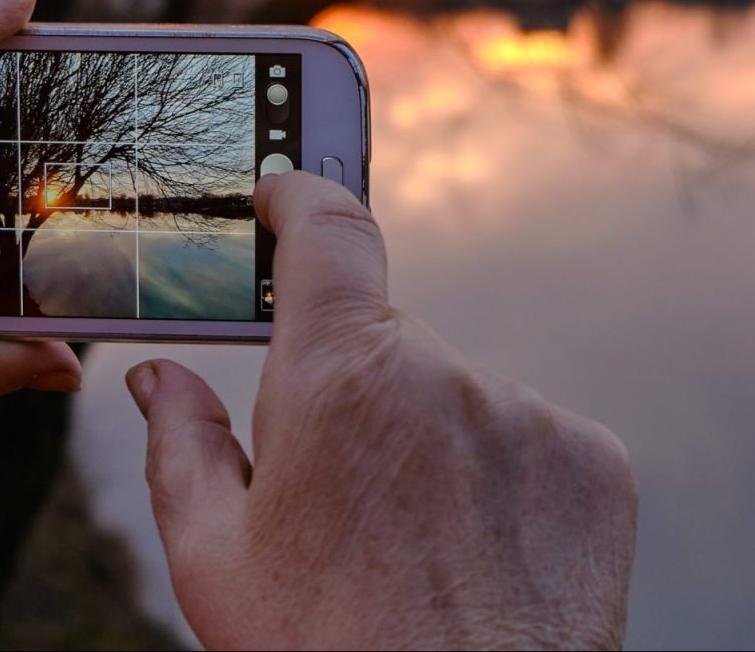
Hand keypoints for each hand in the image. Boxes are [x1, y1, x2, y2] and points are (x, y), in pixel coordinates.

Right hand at [127, 172, 636, 649]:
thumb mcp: (215, 563)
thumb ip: (180, 447)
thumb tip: (158, 380)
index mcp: (335, 378)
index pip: (326, 233)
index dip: (300, 198)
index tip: (284, 192)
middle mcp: (441, 374)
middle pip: (386, 344)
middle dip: (356, 396)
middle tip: (341, 497)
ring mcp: (529, 414)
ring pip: (461, 397)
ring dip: (434, 445)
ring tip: (417, 552)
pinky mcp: (595, 460)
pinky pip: (533, 439)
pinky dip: (505, 482)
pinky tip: (481, 560)